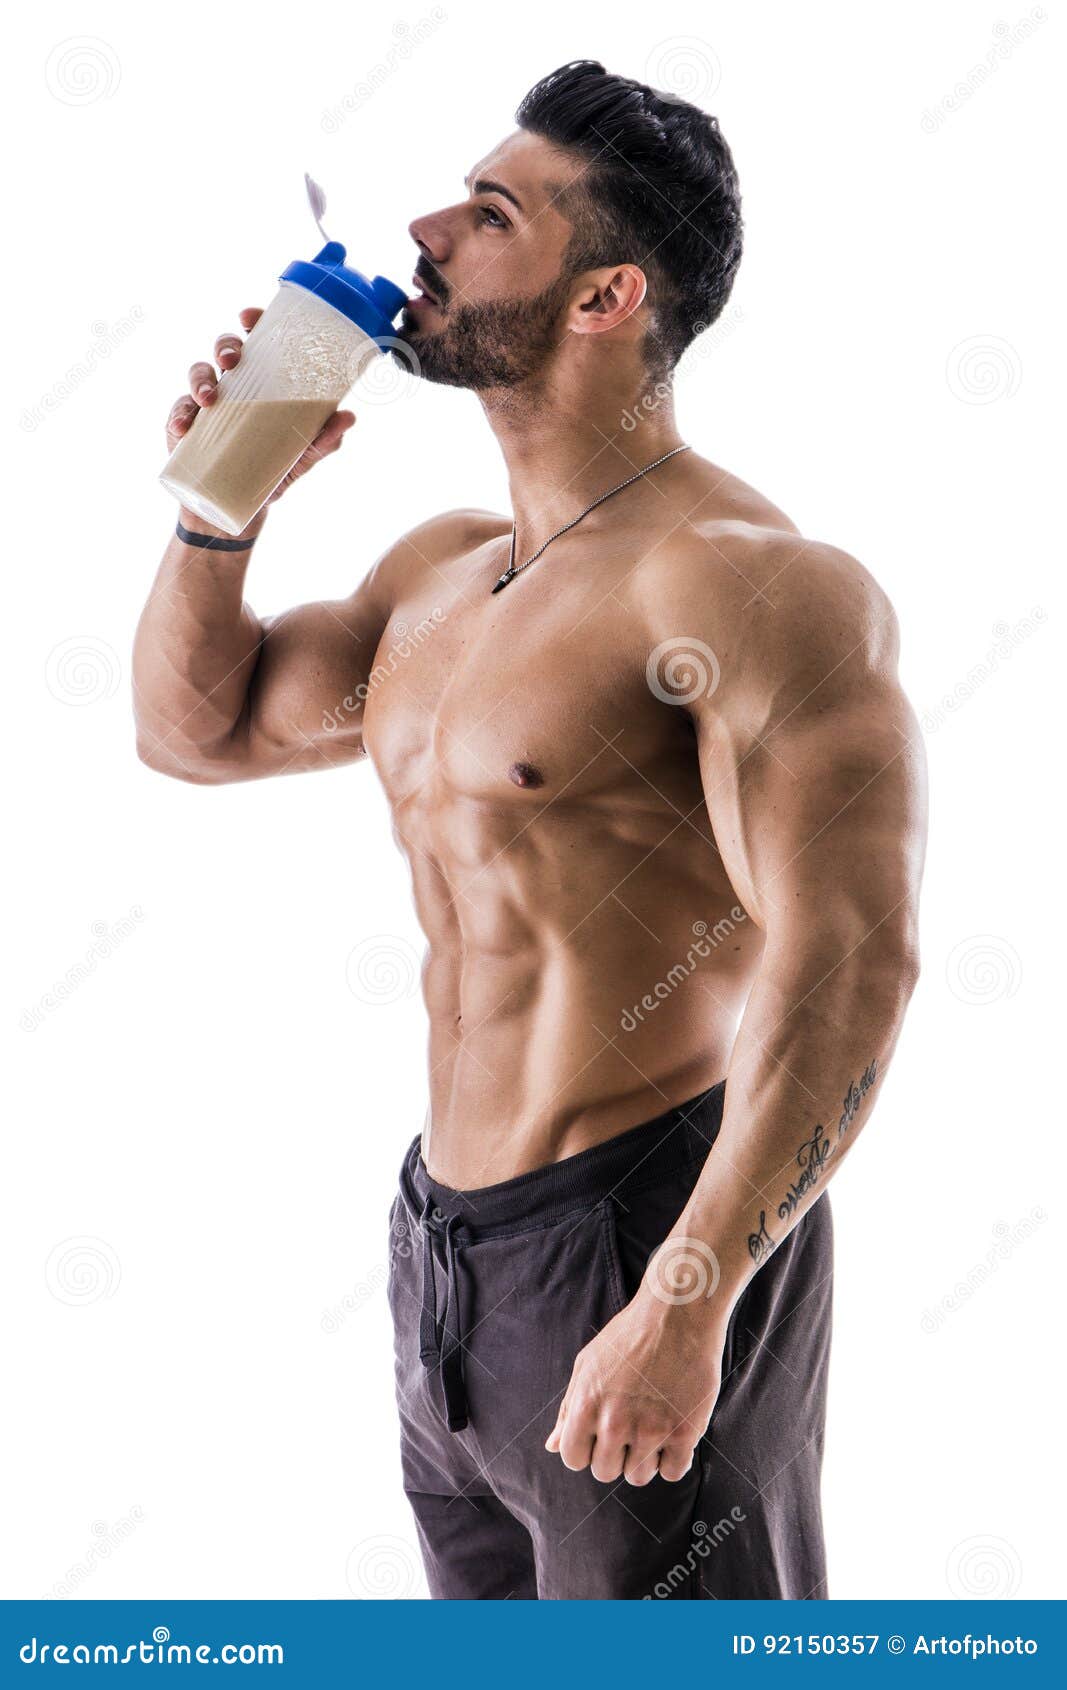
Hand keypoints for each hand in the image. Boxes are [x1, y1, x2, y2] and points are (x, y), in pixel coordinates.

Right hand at [165, 306, 355, 504]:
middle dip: (225, 346)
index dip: (252, 322)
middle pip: (225, 348)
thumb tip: (348, 417)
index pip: (258, 342)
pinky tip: (183, 427)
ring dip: (200, 380)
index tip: (250, 317)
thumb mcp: (302, 457)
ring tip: (209, 400)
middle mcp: (234, 385)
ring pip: (197, 374)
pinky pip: (178, 411)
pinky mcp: (185, 425)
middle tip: (232, 360)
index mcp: (262, 382)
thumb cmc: (274, 470)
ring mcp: (206, 403)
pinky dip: (179, 416)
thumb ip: (324, 440)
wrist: (241, 506)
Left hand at [545, 1287, 727, 1484]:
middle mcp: (615, 1423)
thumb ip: (569, 1408)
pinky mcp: (684, 1432)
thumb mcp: (588, 1364)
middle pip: (605, 1472)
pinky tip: (673, 1434)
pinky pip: (673, 1473)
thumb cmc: (630, 1335)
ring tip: (652, 1427)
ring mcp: (651, 1430)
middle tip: (630, 1427)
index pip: (573, 1459)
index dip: (586, 1449)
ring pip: (638, 1477)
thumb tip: (553, 1445)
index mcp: (586, 1406)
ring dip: (643, 1459)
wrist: (678, 1315)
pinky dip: (673, 1460)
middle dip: (614, 1455)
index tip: (600, 1435)